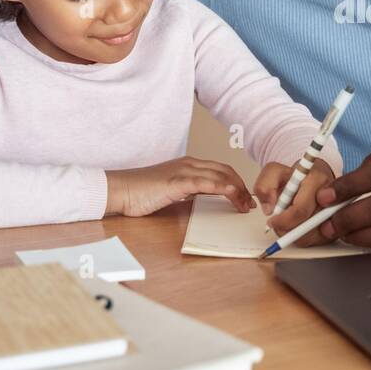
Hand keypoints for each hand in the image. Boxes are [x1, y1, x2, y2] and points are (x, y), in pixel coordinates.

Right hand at [106, 157, 252, 217]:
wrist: (120, 190)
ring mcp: (184, 171)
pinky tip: (232, 195)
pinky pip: (206, 182)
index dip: (237, 182)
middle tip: (250, 204)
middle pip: (225, 171)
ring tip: (245, 205)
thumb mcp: (172, 190)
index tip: (245, 197)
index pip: (221, 170)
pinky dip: (223, 187)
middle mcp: (189, 164)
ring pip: (220, 176)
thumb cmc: (141, 193)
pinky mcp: (177, 182)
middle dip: (242, 187)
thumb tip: (204, 198)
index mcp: (188, 165)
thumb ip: (188, 190)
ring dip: (237, 190)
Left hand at [256, 158, 334, 246]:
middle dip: (287, 229)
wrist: (311, 179)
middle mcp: (330, 196)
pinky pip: (317, 240)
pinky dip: (304, 237)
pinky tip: (298, 226)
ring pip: (312, 236)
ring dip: (294, 235)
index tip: (272, 221)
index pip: (301, 209)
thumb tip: (269, 208)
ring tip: (288, 222)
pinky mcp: (336, 225)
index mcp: (316, 180)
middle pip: (308, 227)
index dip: (283, 220)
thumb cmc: (294, 178)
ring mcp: (335, 212)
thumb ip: (265, 185)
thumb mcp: (274, 173)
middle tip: (277, 225)